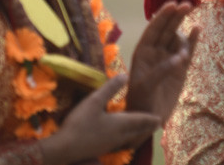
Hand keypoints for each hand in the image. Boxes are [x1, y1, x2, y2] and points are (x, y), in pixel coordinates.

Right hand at [39, 74, 159, 164]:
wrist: (63, 149)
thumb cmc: (81, 123)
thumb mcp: (95, 101)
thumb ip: (110, 88)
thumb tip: (125, 75)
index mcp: (121, 123)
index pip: (141, 120)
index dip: (151, 118)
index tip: (160, 118)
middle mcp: (119, 135)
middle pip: (137, 131)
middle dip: (147, 127)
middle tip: (155, 125)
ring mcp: (110, 144)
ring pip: (128, 138)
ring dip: (137, 134)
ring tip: (140, 131)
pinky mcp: (101, 149)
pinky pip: (119, 143)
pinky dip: (125, 139)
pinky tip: (119, 138)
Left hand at [126, 1, 197, 121]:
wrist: (148, 118)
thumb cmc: (140, 102)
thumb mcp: (145, 86)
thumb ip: (161, 70)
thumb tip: (180, 57)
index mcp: (142, 52)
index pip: (152, 30)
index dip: (161, 16)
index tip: (172, 4)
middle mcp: (156, 52)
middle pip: (166, 29)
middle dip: (175, 16)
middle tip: (186, 5)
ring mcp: (169, 58)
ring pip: (178, 38)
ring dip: (184, 30)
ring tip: (191, 33)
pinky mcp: (181, 67)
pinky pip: (188, 50)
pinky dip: (193, 40)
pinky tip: (197, 28)